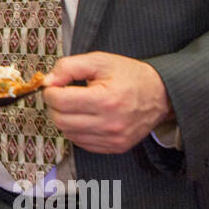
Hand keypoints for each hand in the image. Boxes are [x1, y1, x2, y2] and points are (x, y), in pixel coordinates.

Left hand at [42, 52, 171, 153]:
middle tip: (63, 94)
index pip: (60, 101)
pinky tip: (86, 117)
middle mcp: (110, 123)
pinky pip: (81, 143)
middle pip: (60, 120)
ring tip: (77, 104)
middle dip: (55, 105)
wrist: (161, 94)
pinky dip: (77, 130)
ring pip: (68, 133)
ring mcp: (113, 139)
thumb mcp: (100, 61)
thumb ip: (69, 67)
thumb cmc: (130, 76)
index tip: (55, 85)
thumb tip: (48, 81)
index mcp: (105, 100)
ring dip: (65, 118)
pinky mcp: (115, 147)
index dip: (51, 91)